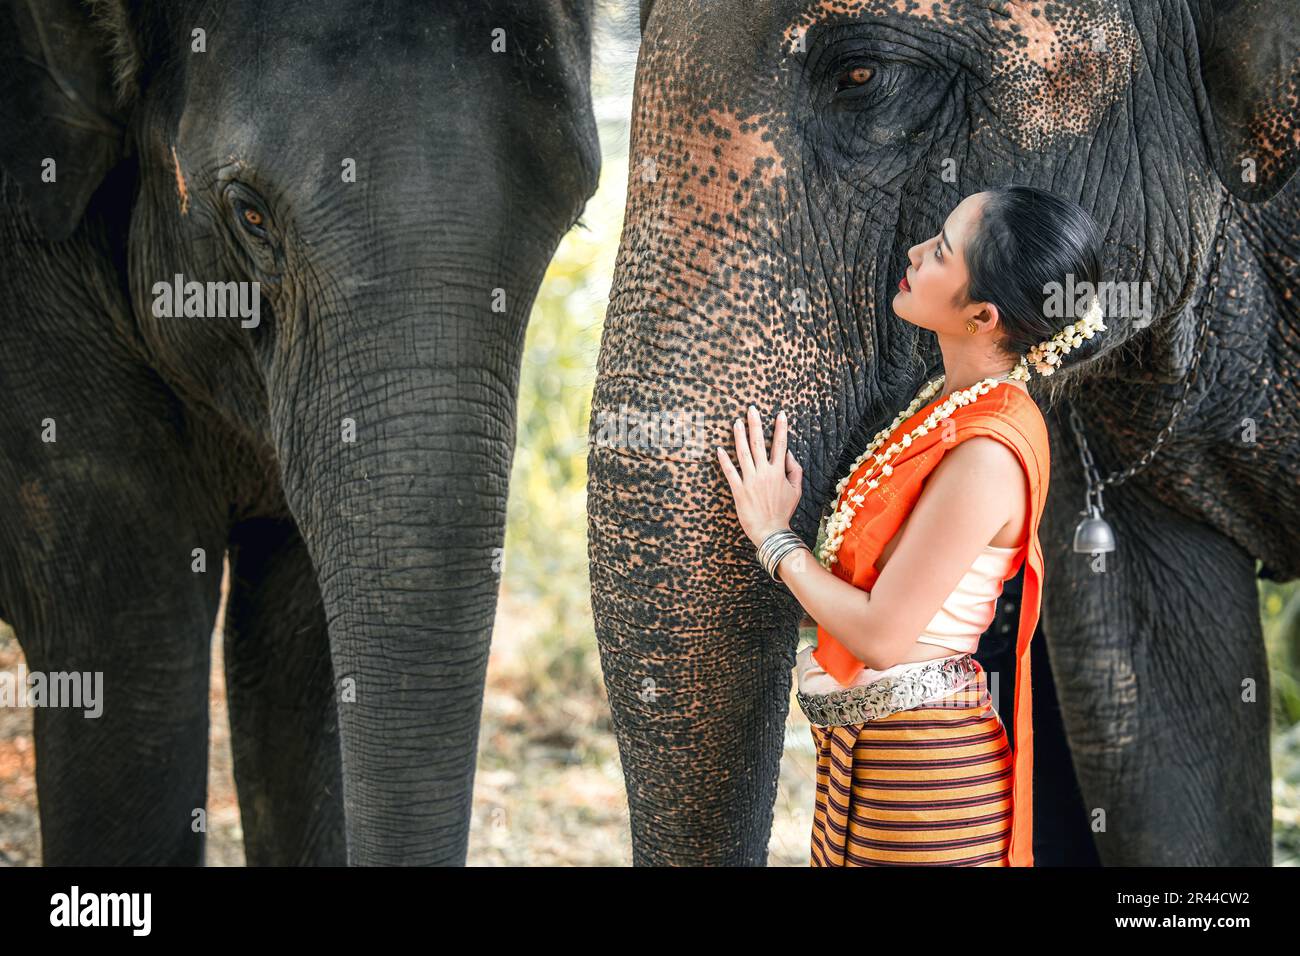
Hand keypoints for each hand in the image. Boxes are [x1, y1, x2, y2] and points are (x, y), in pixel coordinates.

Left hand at [716, 405, 802, 547]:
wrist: (771, 530)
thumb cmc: (783, 510)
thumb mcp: (796, 490)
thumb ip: (794, 470)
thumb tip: (788, 453)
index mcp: (778, 472)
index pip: (780, 444)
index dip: (780, 428)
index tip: (780, 414)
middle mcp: (764, 473)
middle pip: (759, 443)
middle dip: (755, 424)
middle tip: (751, 409)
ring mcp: (750, 481)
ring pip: (743, 453)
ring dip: (739, 436)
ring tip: (736, 422)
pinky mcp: (738, 490)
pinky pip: (730, 472)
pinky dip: (724, 460)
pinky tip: (719, 449)